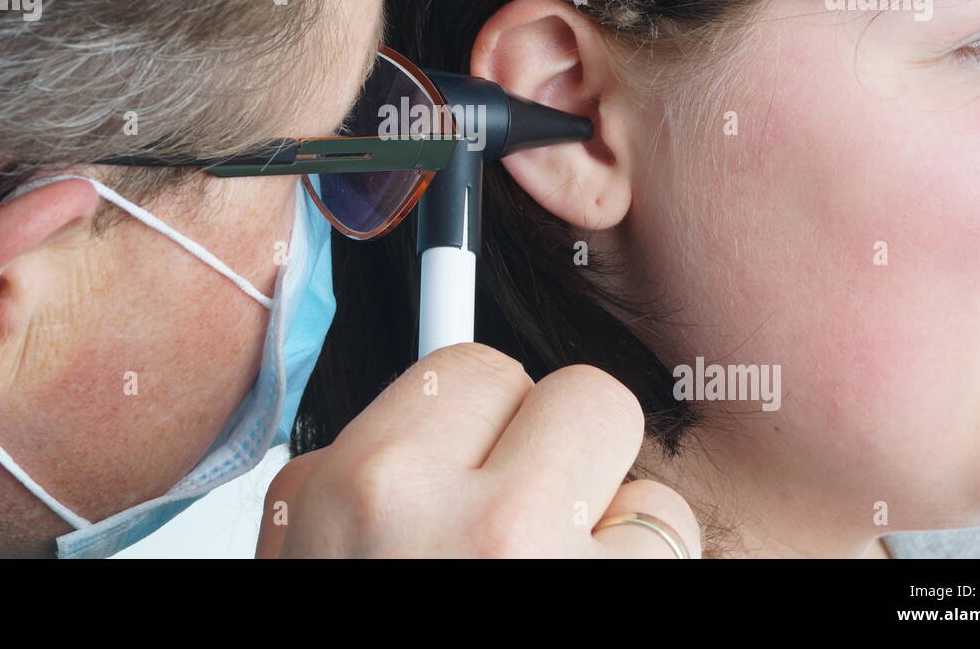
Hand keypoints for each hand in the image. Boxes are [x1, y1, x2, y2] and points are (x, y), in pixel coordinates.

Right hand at [256, 342, 700, 557]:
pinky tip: (589, 591)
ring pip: (613, 432)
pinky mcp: (604, 590)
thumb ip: (365, 470)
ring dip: (604, 502)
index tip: (500, 412)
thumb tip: (436, 357)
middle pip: (556, 383)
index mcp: (335, 491)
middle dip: (558, 439)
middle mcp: (422, 509)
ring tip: (559, 569)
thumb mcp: (315, 553)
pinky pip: (664, 521)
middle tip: (534, 517)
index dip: (487, 412)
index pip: (459, 367)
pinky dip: (640, 558)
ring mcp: (520, 552)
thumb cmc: (358, 628)